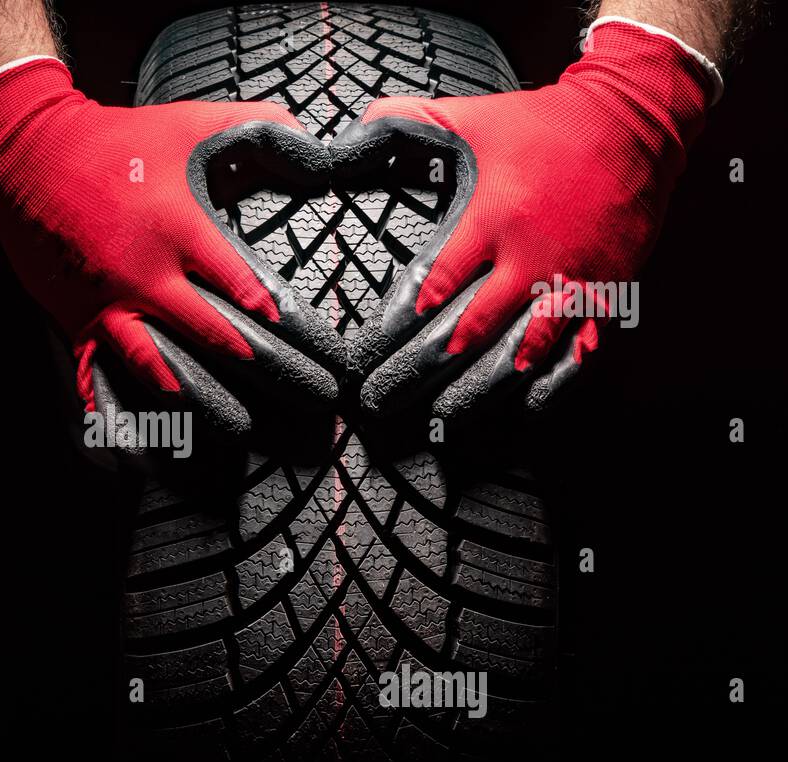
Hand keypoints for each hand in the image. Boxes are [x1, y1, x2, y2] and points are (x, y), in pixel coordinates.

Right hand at [0, 58, 346, 439]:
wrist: (25, 153)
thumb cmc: (115, 141)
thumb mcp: (190, 125)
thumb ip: (258, 130)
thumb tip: (316, 143)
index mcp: (181, 231)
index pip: (248, 290)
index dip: (291, 325)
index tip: (327, 353)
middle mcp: (147, 277)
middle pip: (217, 338)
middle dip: (270, 372)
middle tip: (312, 402)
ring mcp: (109, 305)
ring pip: (159, 368)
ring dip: (202, 403)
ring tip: (241, 432)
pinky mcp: (76, 322)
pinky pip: (96, 379)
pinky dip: (117, 417)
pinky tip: (139, 454)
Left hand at [331, 19, 716, 417]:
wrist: (635, 122)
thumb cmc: (542, 125)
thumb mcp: (469, 118)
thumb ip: (402, 124)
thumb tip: (346, 136)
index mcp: (492, 218)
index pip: (434, 285)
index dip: (396, 327)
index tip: (365, 356)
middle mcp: (532, 258)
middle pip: (468, 331)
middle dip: (420, 372)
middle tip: (381, 402)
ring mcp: (572, 282)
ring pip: (522, 354)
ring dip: (480, 391)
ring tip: (442, 422)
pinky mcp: (606, 294)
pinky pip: (578, 353)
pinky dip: (549, 385)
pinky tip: (520, 409)